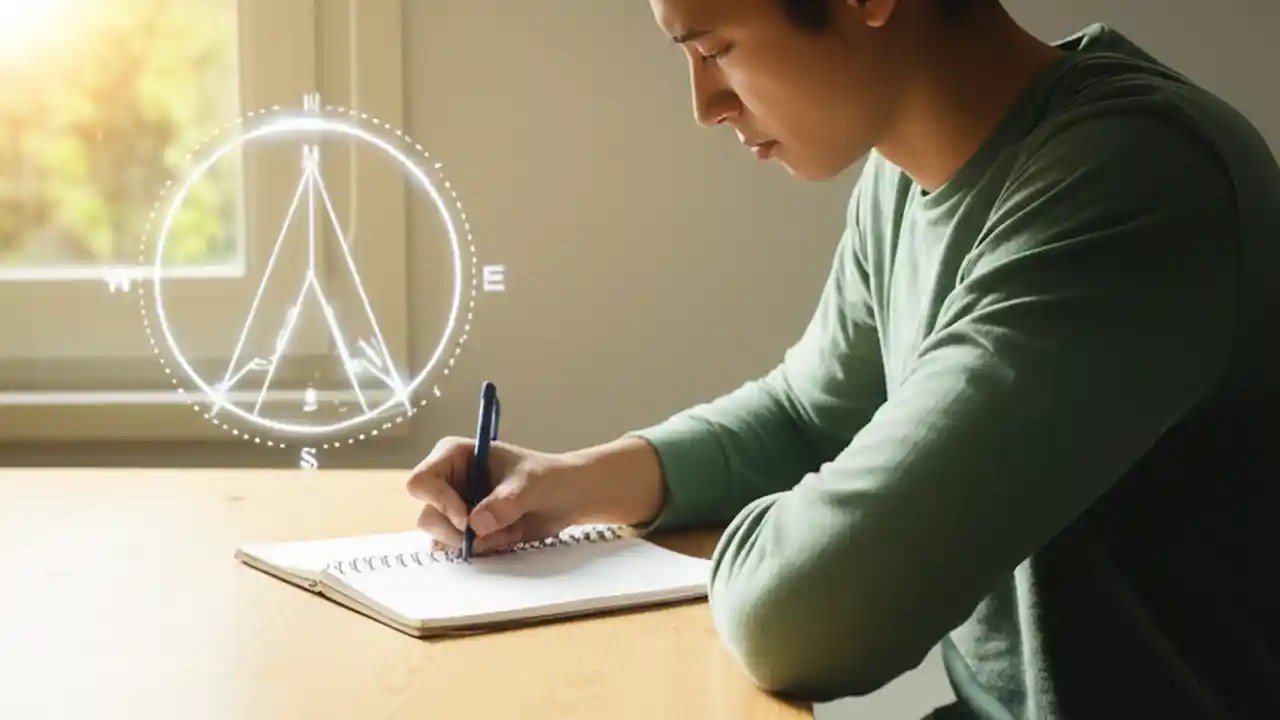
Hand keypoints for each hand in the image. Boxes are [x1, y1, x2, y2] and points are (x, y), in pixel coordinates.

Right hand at [406, 436, 589, 554]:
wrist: (568, 498)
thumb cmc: (548, 477)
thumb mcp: (530, 484)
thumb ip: (505, 502)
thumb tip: (476, 524)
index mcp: (454, 456)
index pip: (421, 481)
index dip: (439, 502)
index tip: (468, 519)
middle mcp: (447, 482)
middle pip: (428, 517)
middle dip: (463, 532)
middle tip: (499, 530)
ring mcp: (454, 508)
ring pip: (441, 538)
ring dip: (478, 543)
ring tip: (511, 530)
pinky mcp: (465, 531)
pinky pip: (456, 550)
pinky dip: (481, 551)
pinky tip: (507, 537)